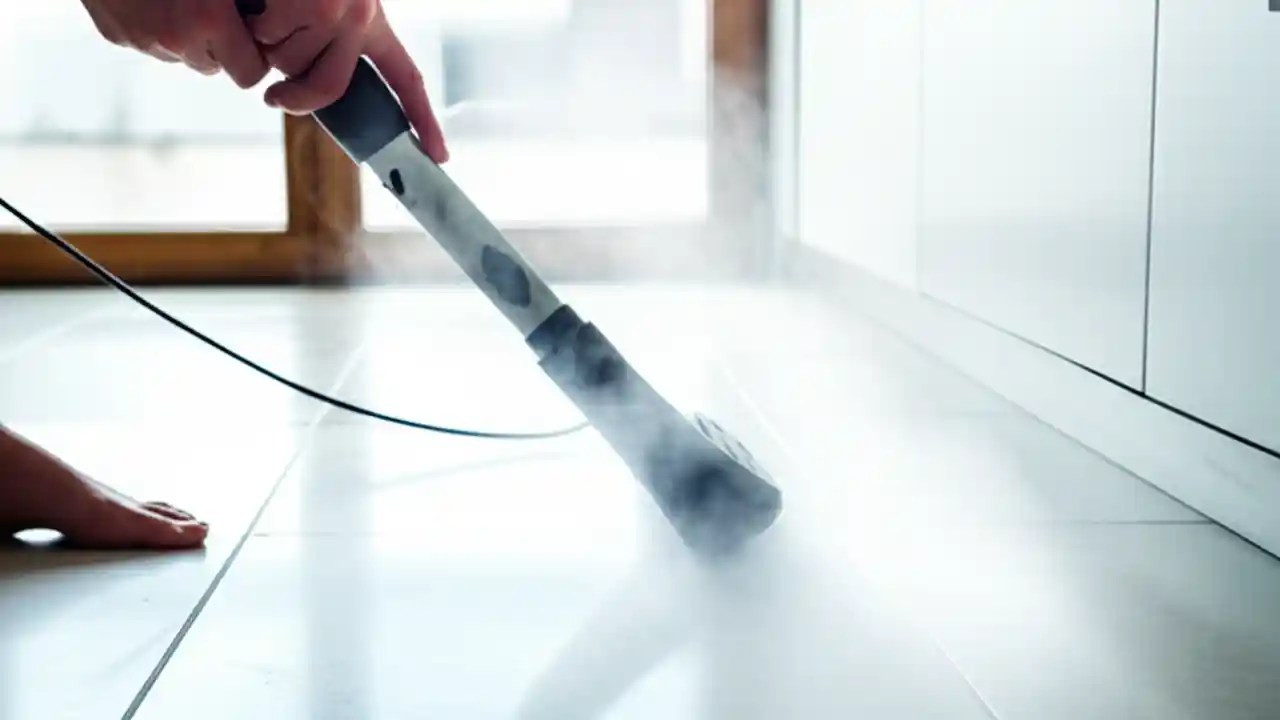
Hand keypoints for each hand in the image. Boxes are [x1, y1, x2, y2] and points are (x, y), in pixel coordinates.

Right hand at [80, 0, 268, 88]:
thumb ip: (243, 2)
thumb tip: (261, 10)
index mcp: (208, 19)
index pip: (248, 73)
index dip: (254, 57)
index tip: (252, 36)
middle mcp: (175, 38)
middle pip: (214, 66)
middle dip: (219, 45)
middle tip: (214, 10)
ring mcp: (141, 39)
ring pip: (180, 55)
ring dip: (186, 36)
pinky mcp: (116, 34)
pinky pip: (148, 41)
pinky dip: (154, 25)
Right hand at [247, 0, 447, 161]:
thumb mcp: (330, 6)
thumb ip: (328, 48)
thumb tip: (294, 93)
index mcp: (374, 23)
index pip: (406, 79)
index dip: (422, 119)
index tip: (439, 156)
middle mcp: (360, 18)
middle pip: (329, 88)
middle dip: (294, 97)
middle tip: (274, 96)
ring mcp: (333, 11)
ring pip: (288, 62)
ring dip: (267, 44)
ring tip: (269, 10)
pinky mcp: (305, 3)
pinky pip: (266, 37)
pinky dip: (252, 24)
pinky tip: (259, 1)